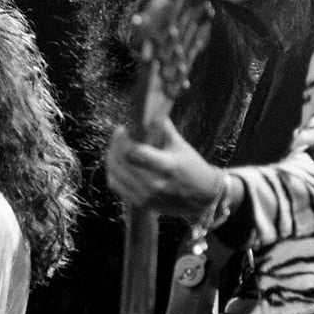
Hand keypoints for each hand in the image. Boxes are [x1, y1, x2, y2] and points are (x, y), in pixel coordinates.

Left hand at [106, 118, 220, 222]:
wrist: (203, 197)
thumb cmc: (193, 168)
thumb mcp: (181, 146)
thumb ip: (164, 128)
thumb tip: (151, 110)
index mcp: (166, 166)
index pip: (134, 151)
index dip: (123, 139)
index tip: (124, 129)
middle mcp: (154, 183)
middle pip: (121, 162)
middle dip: (115, 145)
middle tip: (119, 135)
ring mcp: (146, 196)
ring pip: (115, 174)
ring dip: (111, 157)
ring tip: (115, 147)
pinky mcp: (141, 203)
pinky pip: (116, 186)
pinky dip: (112, 172)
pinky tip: (116, 163)